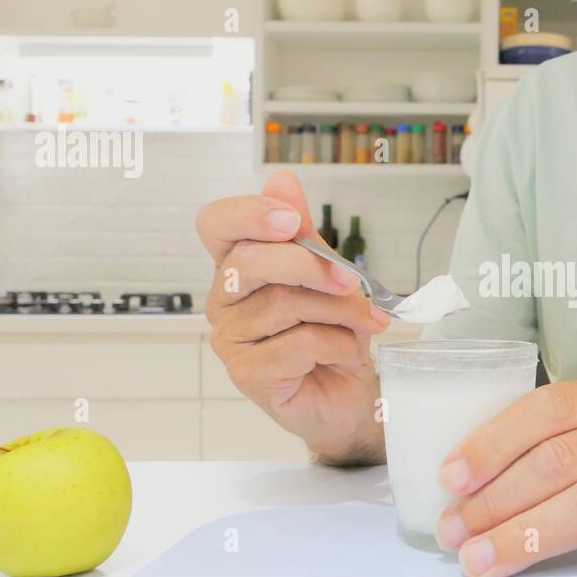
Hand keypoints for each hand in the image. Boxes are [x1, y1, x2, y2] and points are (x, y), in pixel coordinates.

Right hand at [196, 170, 390, 462]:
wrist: (348, 396)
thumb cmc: (333, 336)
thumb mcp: (329, 278)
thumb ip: (305, 234)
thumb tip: (282, 180)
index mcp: (238, 267)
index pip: (215, 224)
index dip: (249, 214)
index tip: (293, 221)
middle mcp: (224, 300)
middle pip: (250, 262)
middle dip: (312, 267)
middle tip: (354, 283)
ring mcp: (230, 339)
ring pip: (284, 304)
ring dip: (339, 313)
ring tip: (361, 327)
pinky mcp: (246, 374)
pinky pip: (298, 343)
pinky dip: (335, 345)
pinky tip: (342, 355)